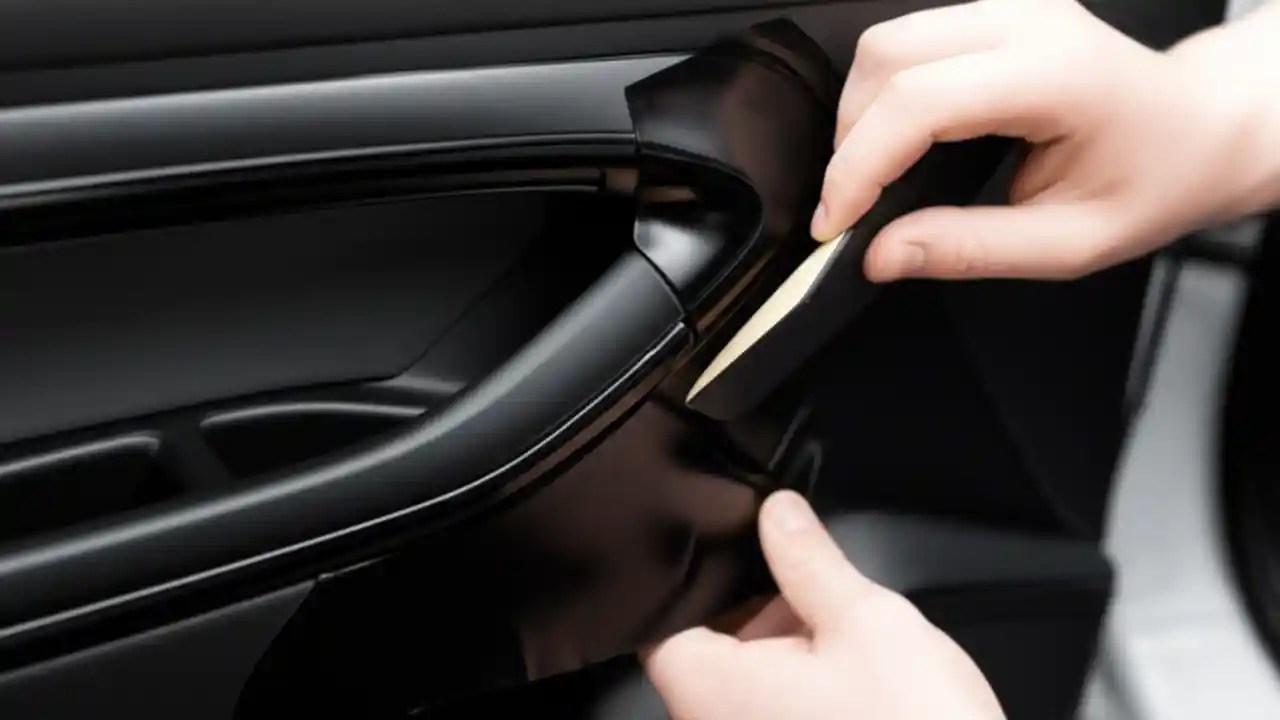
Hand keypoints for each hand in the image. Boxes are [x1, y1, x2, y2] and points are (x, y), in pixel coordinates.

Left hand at [641, 491, 1004, 719]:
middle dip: (761, 614)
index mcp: (709, 690)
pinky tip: (858, 688)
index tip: (747, 557)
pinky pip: (776, 714)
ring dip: (789, 655)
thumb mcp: (865, 620)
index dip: (703, 582)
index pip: (663, 622)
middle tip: (817, 600)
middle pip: (710, 651)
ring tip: (849, 653)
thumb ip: (810, 560)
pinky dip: (807, 693)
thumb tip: (780, 515)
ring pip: (748, 684)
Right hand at [814, 0, 1279, 280]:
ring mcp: (1011, 8)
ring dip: (859, 113)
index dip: (858, 166)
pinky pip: (909, 40)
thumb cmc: (1156, 178)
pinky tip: (896, 140)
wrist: (1202, 128)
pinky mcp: (996, 14)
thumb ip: (971, 250)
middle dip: (849, 140)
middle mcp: (1028, 23)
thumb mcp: (1071, 244)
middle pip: (886, 58)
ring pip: (887, 42)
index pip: (917, 102)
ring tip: (871, 177)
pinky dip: (883, 95)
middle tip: (850, 207)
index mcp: (1055, 75)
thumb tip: (882, 254)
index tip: (834, 222)